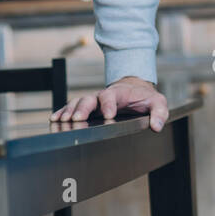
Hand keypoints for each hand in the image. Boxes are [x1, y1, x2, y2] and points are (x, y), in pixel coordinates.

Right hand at [51, 76, 168, 131]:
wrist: (135, 89)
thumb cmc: (145, 98)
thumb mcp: (157, 102)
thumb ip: (159, 112)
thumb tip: (157, 126)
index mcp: (119, 93)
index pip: (111, 96)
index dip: (109, 105)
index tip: (108, 115)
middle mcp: (103, 96)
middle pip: (89, 99)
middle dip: (82, 108)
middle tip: (76, 120)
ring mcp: (94, 102)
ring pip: (78, 103)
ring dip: (69, 111)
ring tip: (61, 121)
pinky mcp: (88, 108)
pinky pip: (72, 107)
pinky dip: (62, 111)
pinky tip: (54, 119)